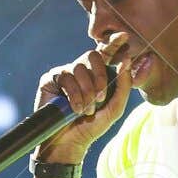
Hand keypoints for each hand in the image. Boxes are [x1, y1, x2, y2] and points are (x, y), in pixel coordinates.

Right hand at [33, 31, 133, 160]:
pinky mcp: (50, 79)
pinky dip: (74, 95)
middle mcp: (81, 71)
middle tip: (100, 98)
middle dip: (101, 77)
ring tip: (86, 110)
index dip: (113, 43)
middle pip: (93, 56)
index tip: (124, 35)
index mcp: (97, 74)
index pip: (106, 53)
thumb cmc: (92, 126)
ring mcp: (65, 73)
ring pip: (80, 68)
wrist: (69, 142)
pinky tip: (74, 109)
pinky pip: (66, 76)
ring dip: (87, 92)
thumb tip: (127, 61)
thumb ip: (124, 86)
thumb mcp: (115, 108)